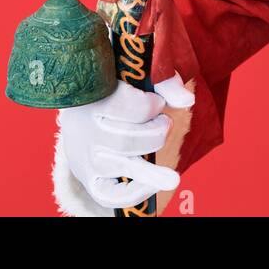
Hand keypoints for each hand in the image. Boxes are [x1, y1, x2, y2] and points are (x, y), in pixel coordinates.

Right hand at [56, 72, 194, 210]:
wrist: (81, 101)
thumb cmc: (115, 82)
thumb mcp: (136, 73)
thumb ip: (164, 82)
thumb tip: (187, 101)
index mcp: (94, 98)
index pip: (133, 109)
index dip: (154, 105)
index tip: (156, 101)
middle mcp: (84, 129)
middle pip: (128, 140)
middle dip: (157, 132)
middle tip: (162, 122)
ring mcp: (85, 156)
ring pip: (122, 165)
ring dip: (151, 163)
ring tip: (169, 164)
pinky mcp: (88, 177)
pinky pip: (108, 195)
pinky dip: (133, 193)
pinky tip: (155, 186)